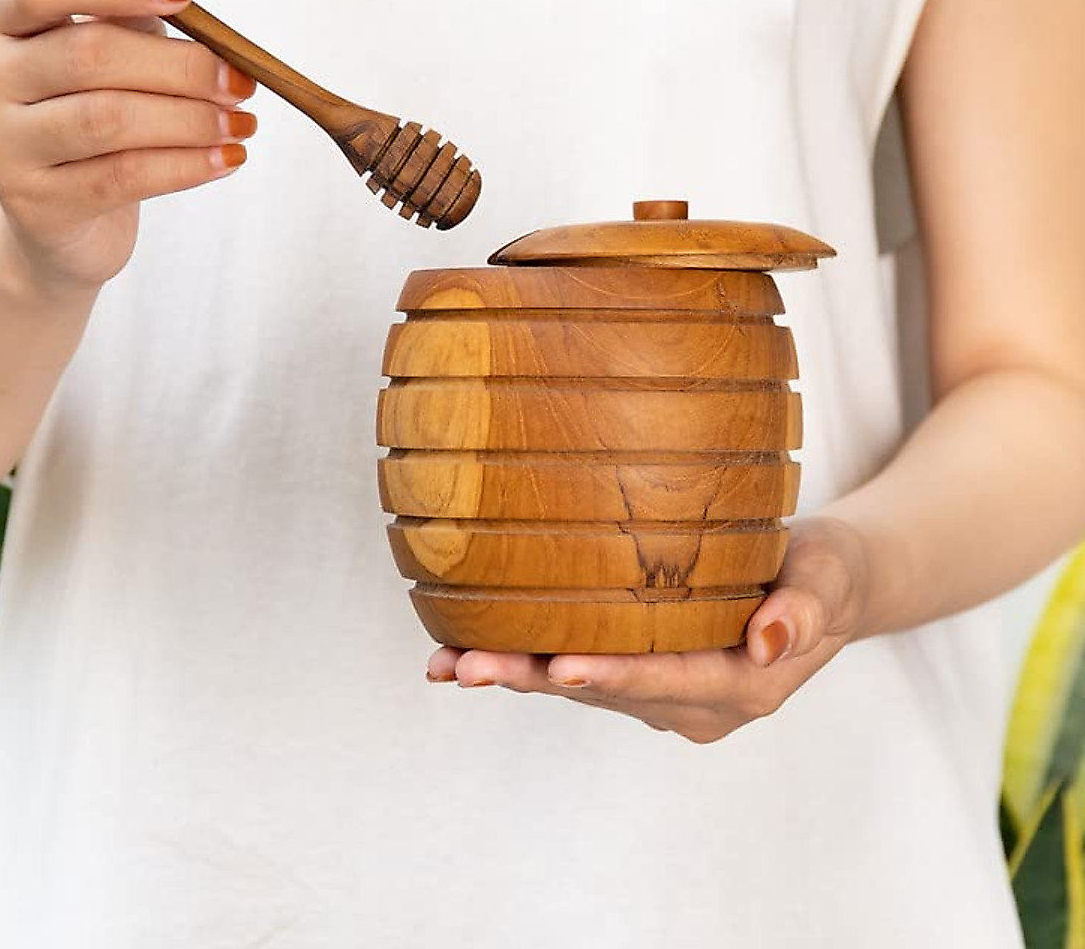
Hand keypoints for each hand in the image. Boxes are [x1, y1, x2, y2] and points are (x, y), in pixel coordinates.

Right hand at [0, 0, 257, 297]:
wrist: (57, 216)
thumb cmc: (87, 113)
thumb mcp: (105, 46)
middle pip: (90, 55)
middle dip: (181, 65)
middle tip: (242, 80)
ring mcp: (0, 147)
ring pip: (109, 120)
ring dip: (192, 120)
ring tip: (244, 124)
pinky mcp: (36, 205)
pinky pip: (124, 177)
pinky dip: (187, 166)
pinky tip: (228, 159)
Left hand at [425, 515, 871, 742]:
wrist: (821, 582)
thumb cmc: (826, 572)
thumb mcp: (826, 580)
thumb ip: (801, 612)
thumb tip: (767, 641)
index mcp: (740, 687)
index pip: (667, 680)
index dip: (613, 674)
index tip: (563, 666)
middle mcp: (692, 702)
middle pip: (605, 690)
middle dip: (536, 676)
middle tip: (469, 666)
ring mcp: (662, 690)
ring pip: (581, 684)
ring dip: (517, 671)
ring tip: (448, 663)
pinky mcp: (639, 668)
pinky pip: (579, 668)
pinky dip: (527, 659)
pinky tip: (465, 651)